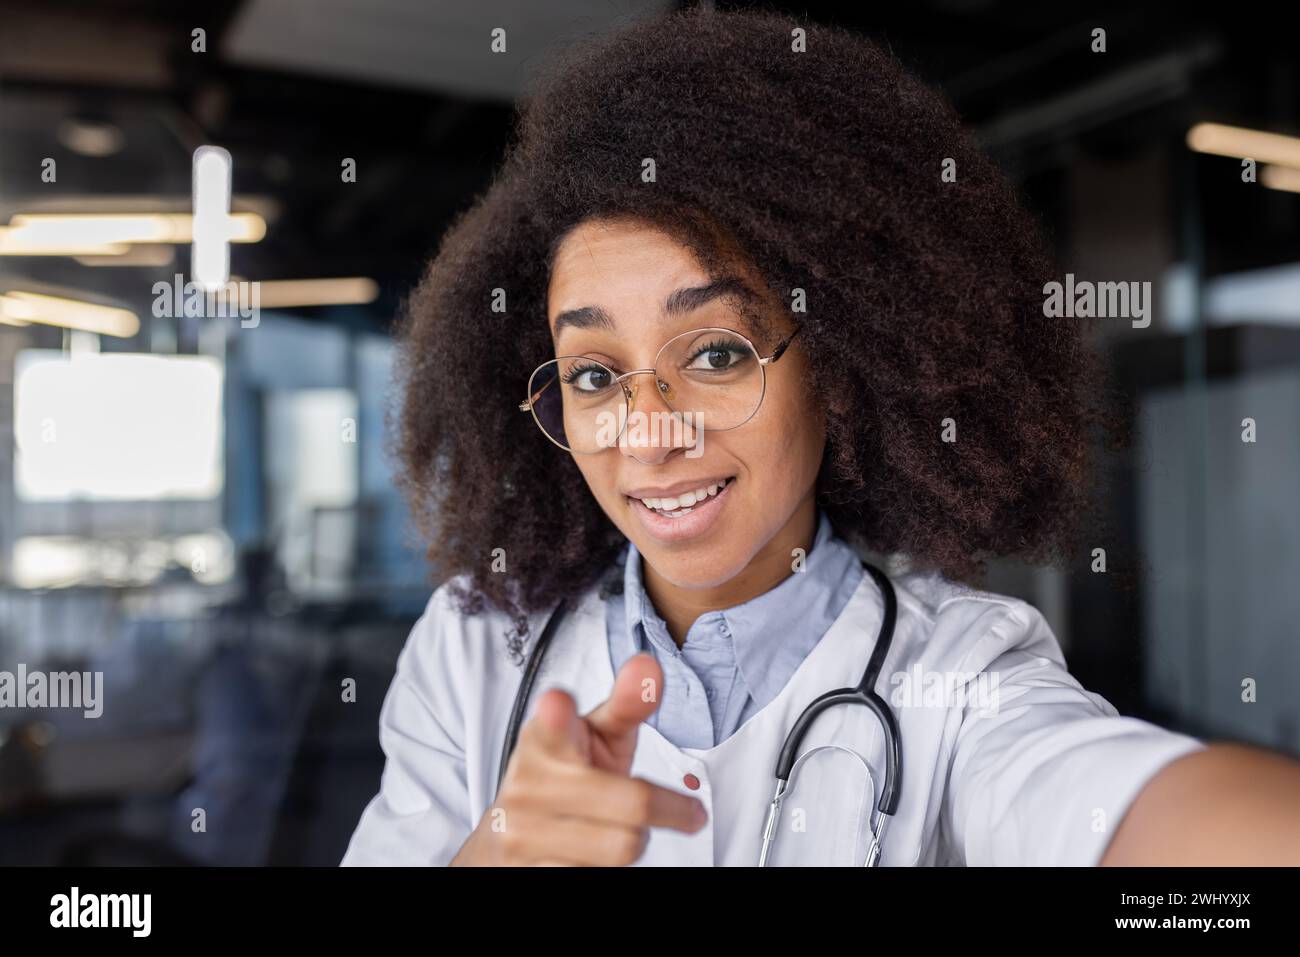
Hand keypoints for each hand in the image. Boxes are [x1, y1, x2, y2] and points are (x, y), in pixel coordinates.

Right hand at [452, 654, 706, 864]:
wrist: (508, 833)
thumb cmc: (567, 773)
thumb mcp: (597, 736)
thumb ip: (627, 704)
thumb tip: (649, 668)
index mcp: (547, 737)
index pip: (551, 723)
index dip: (555, 714)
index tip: (558, 704)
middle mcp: (529, 783)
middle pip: (631, 803)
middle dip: (668, 810)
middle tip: (686, 812)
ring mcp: (523, 831)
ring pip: (622, 847)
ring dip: (635, 840)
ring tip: (623, 827)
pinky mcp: (528, 871)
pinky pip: (598, 874)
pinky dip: (609, 865)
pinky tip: (595, 851)